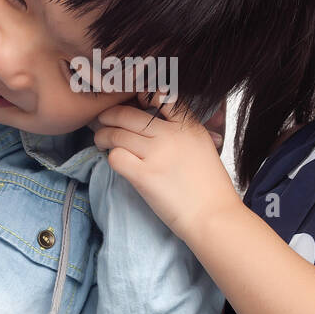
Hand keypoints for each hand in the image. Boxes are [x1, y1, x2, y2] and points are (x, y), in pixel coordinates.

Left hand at [92, 91, 240, 242]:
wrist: (213, 216)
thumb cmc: (209, 187)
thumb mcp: (203, 146)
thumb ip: (183, 130)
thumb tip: (156, 121)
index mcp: (188, 125)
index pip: (158, 96)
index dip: (137, 97)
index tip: (128, 104)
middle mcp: (171, 134)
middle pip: (127, 114)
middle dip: (108, 116)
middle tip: (101, 121)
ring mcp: (157, 154)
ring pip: (116, 134)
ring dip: (103, 137)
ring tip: (101, 141)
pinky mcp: (144, 176)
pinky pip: (116, 157)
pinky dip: (111, 157)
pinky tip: (116, 162)